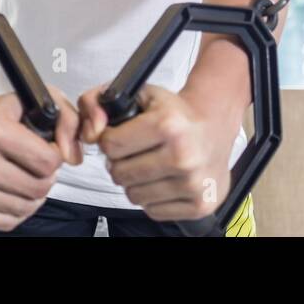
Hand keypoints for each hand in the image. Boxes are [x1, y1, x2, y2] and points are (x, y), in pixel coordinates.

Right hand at [0, 86, 80, 230]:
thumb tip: (73, 157)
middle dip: (45, 177)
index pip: (48, 162)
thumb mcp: (35, 101)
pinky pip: (8, 222)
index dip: (55, 155)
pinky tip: (9, 191)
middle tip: (35, 165)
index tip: (45, 148)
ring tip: (23, 176)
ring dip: (32, 195)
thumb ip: (68, 119)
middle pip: (38, 188)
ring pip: (25, 208)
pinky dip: (15, 210)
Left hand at [78, 84, 232, 221]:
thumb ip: (98, 101)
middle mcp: (183, 155)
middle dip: (120, 163)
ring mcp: (193, 183)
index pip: (111, 145)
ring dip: (135, 182)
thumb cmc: (175, 113)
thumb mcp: (139, 93)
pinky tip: (164, 180)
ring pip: (134, 195)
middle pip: (120, 174)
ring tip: (150, 165)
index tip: (119, 136)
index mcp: (168, 125)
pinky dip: (152, 198)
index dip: (108, 140)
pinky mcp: (199, 205)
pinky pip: (153, 211)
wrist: (214, 125)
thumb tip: (89, 133)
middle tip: (135, 152)